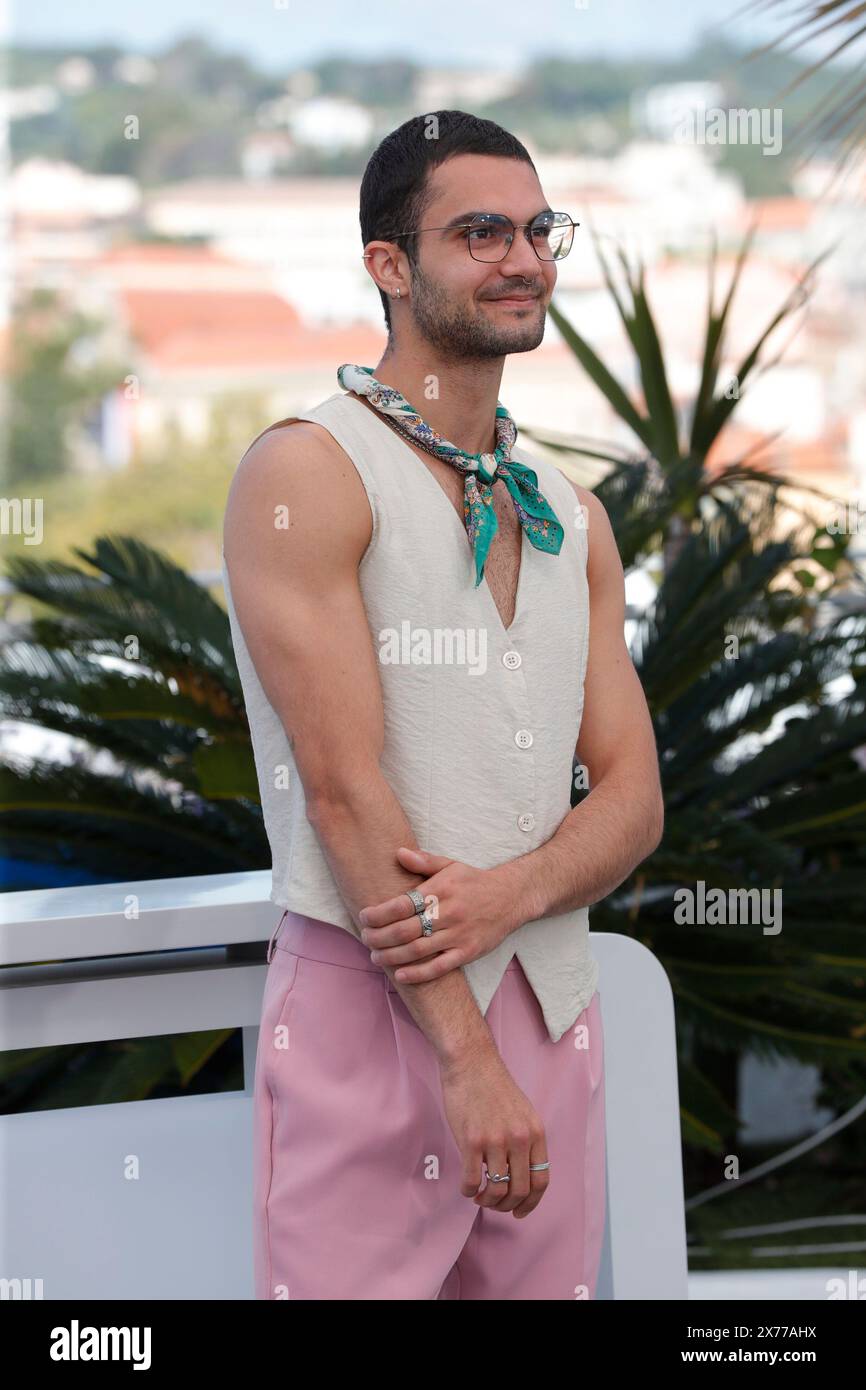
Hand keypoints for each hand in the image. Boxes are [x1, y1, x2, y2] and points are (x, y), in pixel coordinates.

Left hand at [357, 846, 522, 983]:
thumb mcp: (451, 865)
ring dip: (392, 956)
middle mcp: (448, 913)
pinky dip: (418, 973)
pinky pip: (439, 967)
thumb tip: (398, 853)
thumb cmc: (475, 881)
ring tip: (376, 957)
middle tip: (365, 939)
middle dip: (379, 937)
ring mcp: (458, 935)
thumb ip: (424, 861)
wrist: (512, 897)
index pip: (402, 904)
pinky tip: (400, 974)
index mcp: (441, 890)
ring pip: (418, 950)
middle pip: (405, 930)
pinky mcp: (467, 952)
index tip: (364, 917)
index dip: (379, 914)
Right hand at [440, 1043, 550, 1217]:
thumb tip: (522, 1173)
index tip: (520, 1211)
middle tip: (496, 1204)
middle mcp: (519, 1139)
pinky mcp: (471, 1141)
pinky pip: (472, 1180)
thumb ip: (527, 1141)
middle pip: (520, 1190)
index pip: (541, 1180)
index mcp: (536, 1132)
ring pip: (496, 1189)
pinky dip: (469, 1190)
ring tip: (480, 1196)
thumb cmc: (494, 1086)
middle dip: (508, 1205)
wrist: (471, 1063)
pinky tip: (467, 1186)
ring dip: (488, 1201)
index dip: (532, 1202)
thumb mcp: (523, 1112)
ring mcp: (495, 1141)